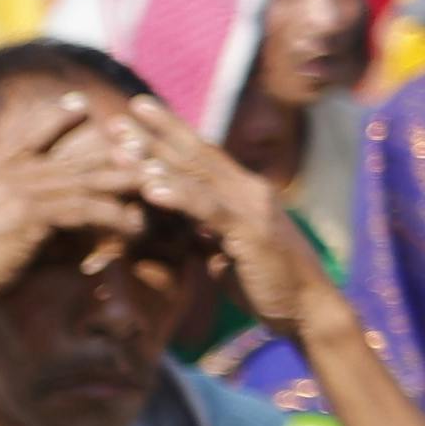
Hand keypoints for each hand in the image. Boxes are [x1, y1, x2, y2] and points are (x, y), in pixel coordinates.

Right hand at [0, 95, 145, 339]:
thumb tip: (15, 220)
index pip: (23, 139)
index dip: (53, 121)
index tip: (79, 105)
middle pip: (64, 157)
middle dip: (105, 149)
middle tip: (139, 142)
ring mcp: (14, 188)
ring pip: (81, 179)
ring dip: (120, 182)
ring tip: (153, 181)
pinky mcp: (30, 211)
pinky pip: (84, 209)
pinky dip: (112, 217)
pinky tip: (134, 226)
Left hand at [106, 97, 335, 336]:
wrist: (306, 311)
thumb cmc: (263, 282)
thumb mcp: (223, 250)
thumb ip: (201, 229)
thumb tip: (172, 222)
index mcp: (243, 192)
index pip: (200, 154)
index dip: (167, 133)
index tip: (133, 115)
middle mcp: (249, 190)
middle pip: (195, 155)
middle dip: (156, 134)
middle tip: (118, 114)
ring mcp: (252, 208)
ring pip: (198, 176)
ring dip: (158, 158)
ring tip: (122, 144)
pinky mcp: (251, 233)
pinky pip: (209, 209)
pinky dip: (179, 196)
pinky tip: (150, 187)